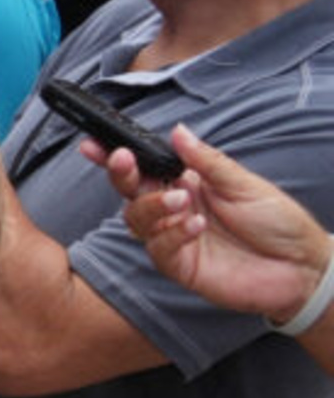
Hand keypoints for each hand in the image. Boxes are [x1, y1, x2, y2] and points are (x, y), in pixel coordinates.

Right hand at [94, 125, 333, 323]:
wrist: (302, 266)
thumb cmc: (277, 222)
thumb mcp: (244, 183)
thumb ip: (207, 161)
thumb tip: (177, 131)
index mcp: (188, 184)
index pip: (145, 168)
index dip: (117, 157)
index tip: (95, 145)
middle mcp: (175, 210)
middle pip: (131, 192)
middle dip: (121, 174)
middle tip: (124, 161)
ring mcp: (174, 238)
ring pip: (138, 219)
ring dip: (153, 205)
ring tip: (182, 200)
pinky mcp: (180, 266)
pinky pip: (160, 248)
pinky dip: (173, 234)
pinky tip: (196, 226)